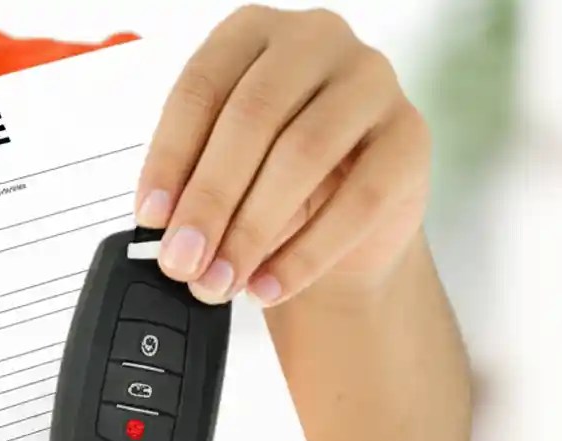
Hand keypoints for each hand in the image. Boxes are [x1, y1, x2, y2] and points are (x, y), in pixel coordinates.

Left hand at [134, 5, 430, 305]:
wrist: (345, 226)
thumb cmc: (268, 182)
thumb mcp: (221, 172)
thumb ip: (191, 187)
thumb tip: (168, 234)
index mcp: (251, 33)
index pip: (201, 88)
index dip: (170, 157)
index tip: (151, 218)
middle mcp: (314, 40)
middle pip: (252, 118)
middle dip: (210, 200)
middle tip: (183, 261)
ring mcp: (370, 80)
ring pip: (303, 154)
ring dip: (253, 230)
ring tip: (220, 280)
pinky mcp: (411, 134)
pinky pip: (360, 198)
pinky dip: (306, 253)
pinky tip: (268, 286)